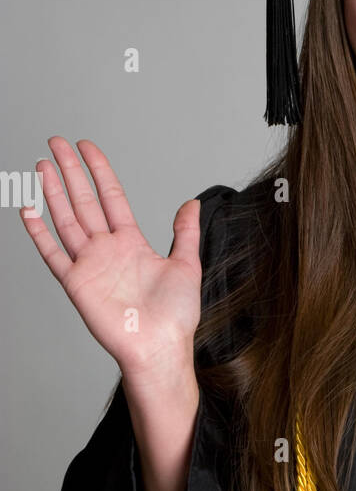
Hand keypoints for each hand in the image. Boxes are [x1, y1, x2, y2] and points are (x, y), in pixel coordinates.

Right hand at [20, 136, 202, 382]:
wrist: (160, 347)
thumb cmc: (175, 316)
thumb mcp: (187, 264)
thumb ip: (184, 232)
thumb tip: (193, 202)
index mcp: (132, 243)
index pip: (111, 197)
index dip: (99, 171)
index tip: (87, 147)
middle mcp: (107, 250)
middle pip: (83, 201)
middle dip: (70, 171)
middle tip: (55, 143)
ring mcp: (90, 265)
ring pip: (65, 220)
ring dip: (53, 193)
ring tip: (41, 166)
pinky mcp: (76, 284)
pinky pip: (53, 254)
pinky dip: (39, 233)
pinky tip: (29, 210)